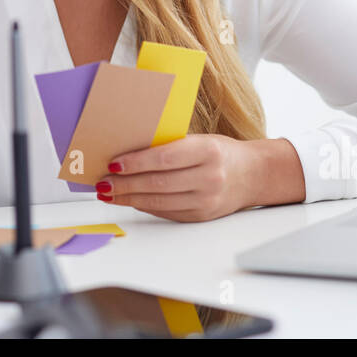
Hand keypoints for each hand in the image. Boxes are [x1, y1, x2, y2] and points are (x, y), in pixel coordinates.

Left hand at [95, 134, 257, 221]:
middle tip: (103, 183)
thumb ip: (170, 146)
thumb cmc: (220, 152)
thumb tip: (129, 154)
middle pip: (157, 183)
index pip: (164, 158)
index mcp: (208, 151)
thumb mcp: (200, 140)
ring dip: (129, 198)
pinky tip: (129, 200)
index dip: (135, 163)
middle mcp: (209, 177)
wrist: (253, 175)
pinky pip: (165, 212)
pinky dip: (144, 206)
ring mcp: (206, 200)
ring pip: (158, 201)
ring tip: (109, 193)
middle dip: (125, 184)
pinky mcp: (200, 216)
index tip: (113, 164)